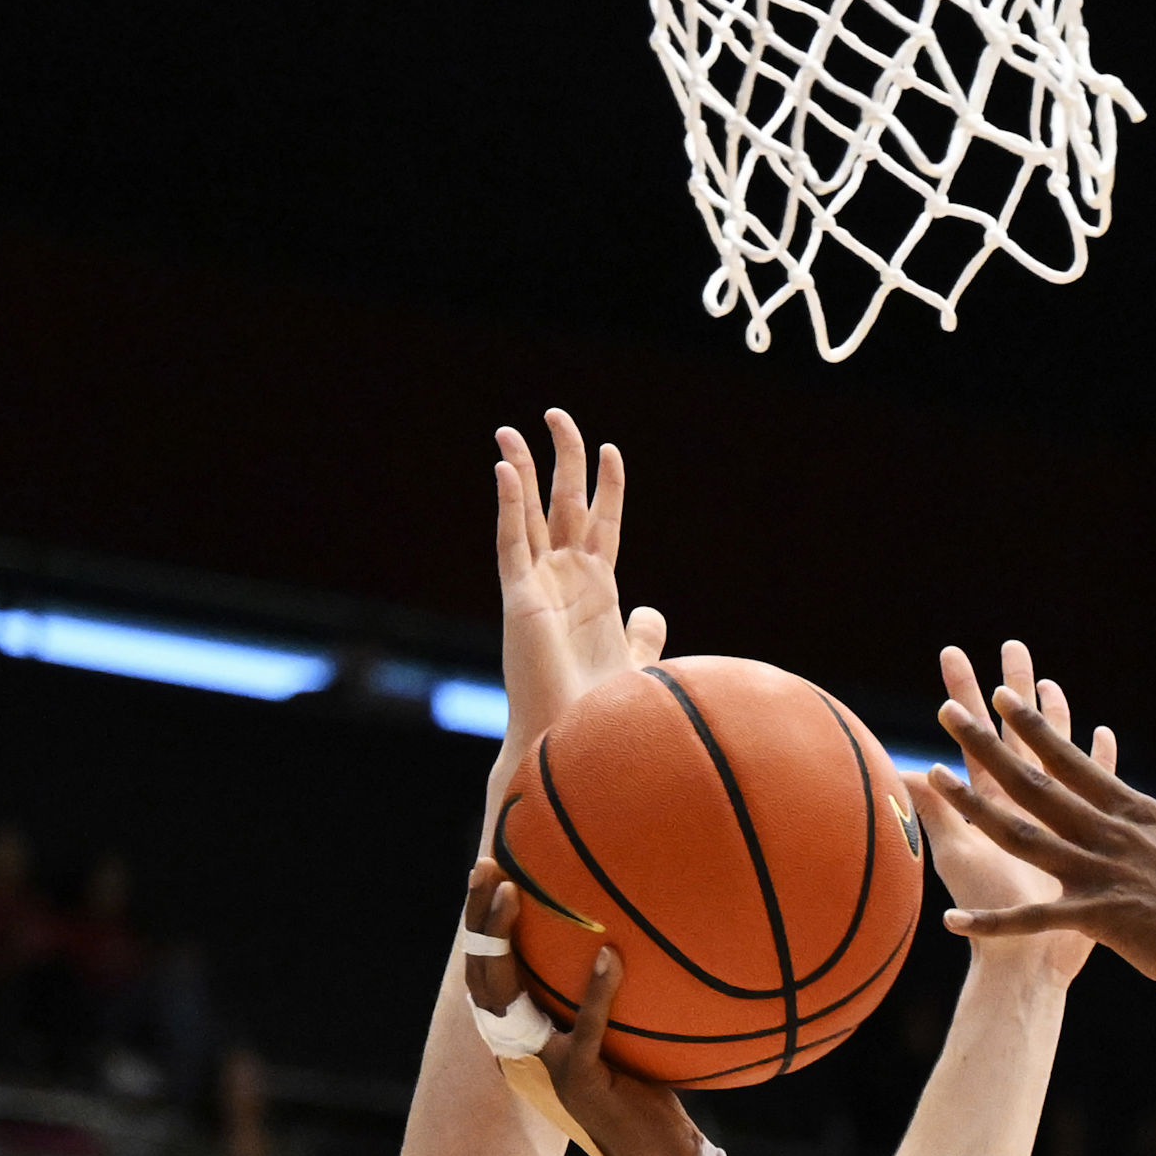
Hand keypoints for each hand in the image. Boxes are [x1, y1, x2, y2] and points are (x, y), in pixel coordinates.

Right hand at [458, 863, 709, 1155]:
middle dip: (477, 920)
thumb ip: (603, 994)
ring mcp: (545, 1066)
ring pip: (511, 997)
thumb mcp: (615, 1033)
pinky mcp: (579, 1082)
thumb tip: (621, 931)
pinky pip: (585, 1028)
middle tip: (485, 868)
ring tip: (514, 892)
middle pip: (484, 976)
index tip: (487, 873)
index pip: (489, 974)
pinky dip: (598, 991)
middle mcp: (522, 1049)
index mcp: (524, 1036)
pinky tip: (611, 954)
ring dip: (506, 941)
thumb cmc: (642, 1089)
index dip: (480, 927)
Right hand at [490, 410, 662, 752]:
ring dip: (522, 471)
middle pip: (564, 507)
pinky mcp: (519, 601)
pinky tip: (504, 469)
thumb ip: (643, 635)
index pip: (601, 525)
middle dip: (561, 461)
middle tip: (556, 414)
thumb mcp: (634, 663)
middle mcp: (563, 582)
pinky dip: (508, 506)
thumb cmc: (602, 712)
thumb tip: (652, 613)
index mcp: (594, 593)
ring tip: (512, 429)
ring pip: (530, 516)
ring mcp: (538, 588)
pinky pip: (511, 544)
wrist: (575, 741)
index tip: (611, 450)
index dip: (607, 488)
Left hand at [922, 684, 1155, 997]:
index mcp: (1132, 813)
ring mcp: (1105, 872)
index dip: (1033, 727)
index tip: (1000, 697)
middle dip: (988, 745)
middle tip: (948, 709)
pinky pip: (1035, 921)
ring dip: (974, 807)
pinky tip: (953, 922)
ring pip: (1024, 835)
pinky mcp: (1102, 918)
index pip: (1073, 761)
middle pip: (1037, 784)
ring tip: (935, 778)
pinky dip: (993, 923)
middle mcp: (1112, 833)